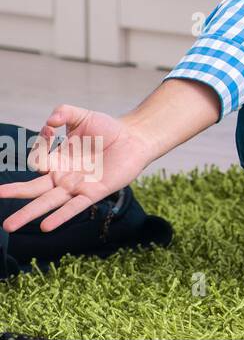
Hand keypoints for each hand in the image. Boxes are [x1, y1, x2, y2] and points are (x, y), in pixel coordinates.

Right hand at [0, 105, 158, 233]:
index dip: (40, 145)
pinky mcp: (93, 193)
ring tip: (8, 225)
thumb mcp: (83, 116)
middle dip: (14, 193)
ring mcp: (76, 186)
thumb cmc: (108, 129)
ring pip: (48, 202)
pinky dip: (60, 217)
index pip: (38, 159)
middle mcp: (63, 175)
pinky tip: (46, 226)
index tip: (51, 130)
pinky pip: (74, 208)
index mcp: (58, 159)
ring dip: (29, 213)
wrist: (135, 139)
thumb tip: (50, 120)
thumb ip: (65, 112)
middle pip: (33, 188)